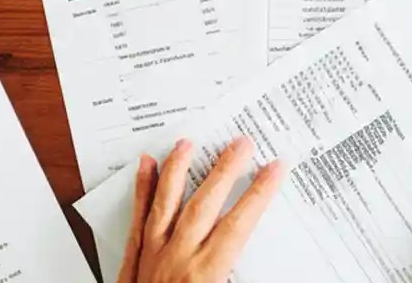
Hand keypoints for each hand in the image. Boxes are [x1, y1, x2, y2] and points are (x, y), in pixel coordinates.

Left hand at [118, 137, 284, 282]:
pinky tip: (146, 167)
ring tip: (187, 143)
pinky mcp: (133, 262)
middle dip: (225, 170)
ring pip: (166, 203)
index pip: (239, 224)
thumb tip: (278, 268)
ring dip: (178, 170)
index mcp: (206, 275)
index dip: (259, 194)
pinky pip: (138, 219)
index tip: (275, 168)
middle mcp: (178, 258)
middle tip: (241, 142)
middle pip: (204, 204)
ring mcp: (152, 256)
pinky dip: (142, 191)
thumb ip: (243, 277)